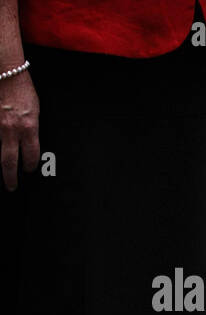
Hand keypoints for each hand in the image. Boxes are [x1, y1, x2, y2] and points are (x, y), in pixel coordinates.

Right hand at [0, 68, 38, 190]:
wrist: (6, 71)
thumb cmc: (22, 88)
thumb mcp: (35, 111)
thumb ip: (32, 128)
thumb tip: (31, 142)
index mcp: (29, 127)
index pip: (31, 156)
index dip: (31, 166)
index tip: (30, 171)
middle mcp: (11, 129)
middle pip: (9, 161)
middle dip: (10, 177)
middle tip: (11, 186)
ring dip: (0, 163)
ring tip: (2, 173)